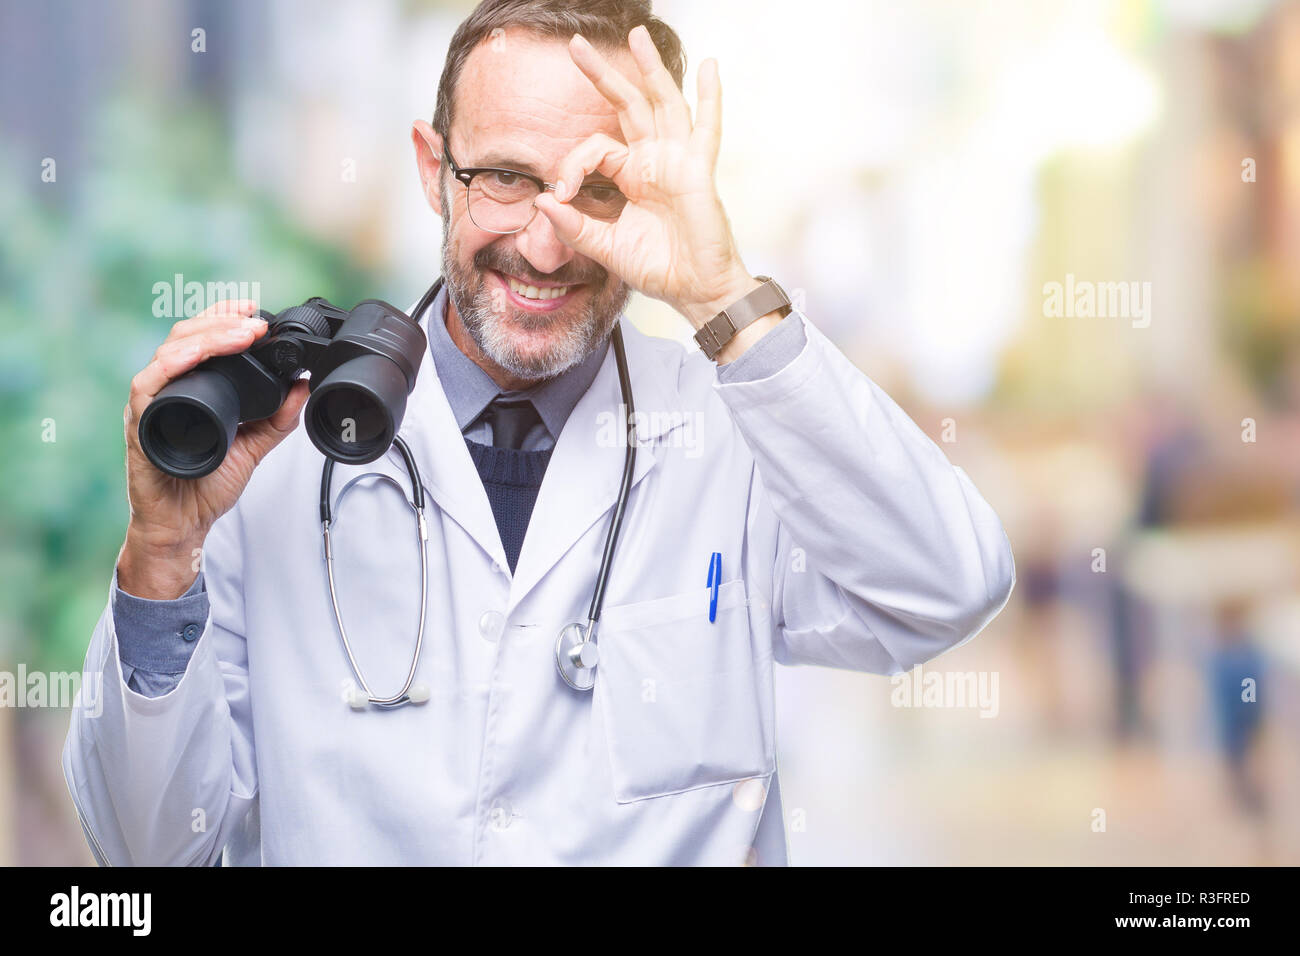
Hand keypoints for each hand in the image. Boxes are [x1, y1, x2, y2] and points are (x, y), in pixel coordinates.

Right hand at [119, 300, 308, 598]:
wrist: (183, 524)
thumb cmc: (208, 485)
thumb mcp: (255, 444)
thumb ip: (279, 416)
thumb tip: (304, 382)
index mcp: (190, 386)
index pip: (201, 338)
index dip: (223, 317)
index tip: (253, 309)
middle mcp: (168, 388)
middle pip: (185, 336)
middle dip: (222, 322)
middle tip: (256, 323)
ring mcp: (151, 402)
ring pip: (170, 351)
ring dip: (207, 336)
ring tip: (241, 333)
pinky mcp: (139, 422)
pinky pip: (149, 384)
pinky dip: (173, 364)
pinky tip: (196, 354)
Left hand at [534, 26, 758, 329]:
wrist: (694, 291)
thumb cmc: (657, 269)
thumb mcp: (605, 248)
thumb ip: (574, 226)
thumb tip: (543, 199)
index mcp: (630, 177)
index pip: (596, 149)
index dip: (573, 164)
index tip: (563, 192)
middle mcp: (653, 161)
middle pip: (627, 105)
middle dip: (602, 75)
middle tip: (575, 46)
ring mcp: (677, 161)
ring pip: (663, 103)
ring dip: (651, 68)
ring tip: (637, 34)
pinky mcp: (697, 170)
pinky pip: (706, 128)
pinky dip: (709, 97)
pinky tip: (708, 67)